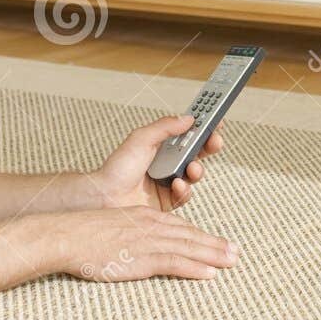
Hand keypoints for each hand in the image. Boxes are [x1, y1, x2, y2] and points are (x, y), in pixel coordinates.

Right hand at [47, 205, 236, 282]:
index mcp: (144, 217)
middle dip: (215, 244)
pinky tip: (209, 274)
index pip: (180, 227)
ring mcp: (147, 241)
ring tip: (231, 262)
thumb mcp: (114, 228)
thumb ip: (131, 236)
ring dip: (212, 255)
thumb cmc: (85, 234)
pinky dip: (193, 268)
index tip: (217, 243)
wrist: (68, 235)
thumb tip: (138, 248)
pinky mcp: (141, 257)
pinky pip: (173, 262)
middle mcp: (151, 226)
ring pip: (188, 247)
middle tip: (236, 252)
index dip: (201, 235)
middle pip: (190, 235)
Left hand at [94, 115, 224, 212]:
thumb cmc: (117, 169)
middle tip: (214, 141)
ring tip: (191, 168)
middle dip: (208, 145)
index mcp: (161, 146)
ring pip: (194, 174)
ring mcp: (169, 182)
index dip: (202, 126)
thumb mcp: (141, 139)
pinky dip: (184, 189)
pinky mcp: (168, 201)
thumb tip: (187, 118)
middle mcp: (167, 162)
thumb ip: (164, 127)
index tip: (216, 119)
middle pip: (197, 152)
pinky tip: (176, 185)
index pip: (187, 133)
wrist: (105, 198)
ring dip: (197, 169)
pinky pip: (185, 194)